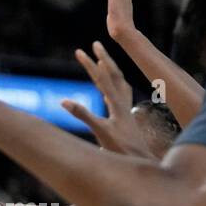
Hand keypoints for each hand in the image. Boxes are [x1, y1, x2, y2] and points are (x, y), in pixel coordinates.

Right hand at [61, 41, 152, 156]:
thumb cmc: (121, 149)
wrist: (142, 162)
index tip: (80, 51)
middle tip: (95, 44)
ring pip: (119, 83)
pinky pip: (120, 95)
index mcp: (116, 104)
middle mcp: (123, 103)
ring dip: (111, 69)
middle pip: (114, 74)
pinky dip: (113, 86)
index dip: (90, 64)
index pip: (101, 78)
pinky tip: (108, 91)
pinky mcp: (126, 118)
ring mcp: (126, 110)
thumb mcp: (100, 132)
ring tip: (104, 60)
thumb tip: (63, 101)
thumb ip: (83, 115)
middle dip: (103, 58)